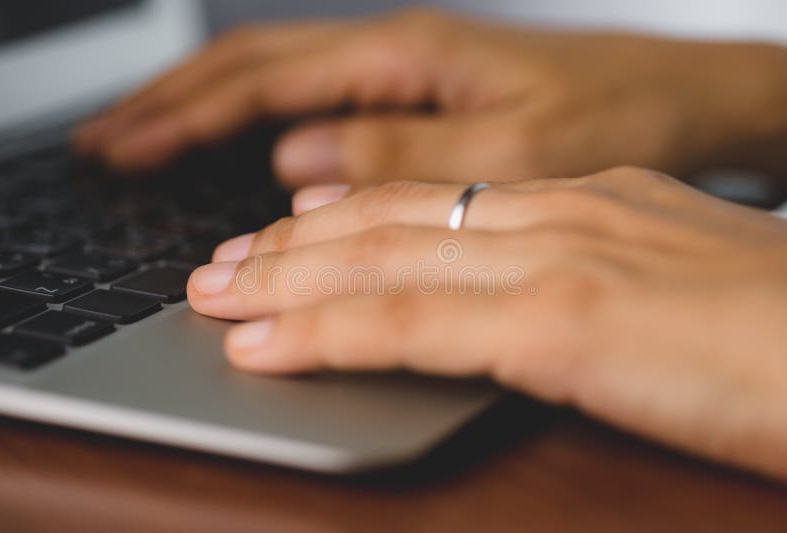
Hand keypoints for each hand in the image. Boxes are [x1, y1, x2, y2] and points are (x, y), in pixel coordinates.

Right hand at [75, 9, 786, 185]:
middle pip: (254, 71)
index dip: (182, 115)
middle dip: (171, 107)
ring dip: (207, 115)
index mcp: (407, 56)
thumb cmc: (618, 115)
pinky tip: (244, 154)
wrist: (686, 99)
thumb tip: (294, 167)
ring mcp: (408, 78)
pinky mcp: (424, 104)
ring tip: (147, 144)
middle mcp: (398, 57)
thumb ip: (400, 157)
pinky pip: (322, 111)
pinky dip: (264, 131)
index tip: (122, 149)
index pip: (263, 77)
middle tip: (105, 144)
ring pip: (281, 88)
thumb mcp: (511, 150)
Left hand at [187, 167, 786, 479]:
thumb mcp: (676, 288)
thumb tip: (533, 298)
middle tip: (223, 263)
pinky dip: (328, 331)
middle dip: (293, 244)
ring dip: (286, 280)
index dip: (350, 220)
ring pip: (382, 260)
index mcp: (591, 203)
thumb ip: (596, 282)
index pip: (440, 204)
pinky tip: (264, 345)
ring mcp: (560, 258)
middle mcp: (565, 212)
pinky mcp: (565, 319)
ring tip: (216, 296)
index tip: (290, 242)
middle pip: (392, 220)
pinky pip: (410, 321)